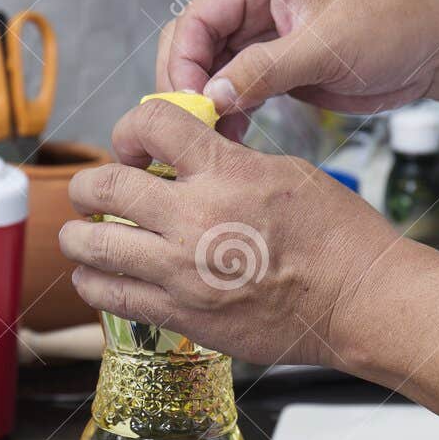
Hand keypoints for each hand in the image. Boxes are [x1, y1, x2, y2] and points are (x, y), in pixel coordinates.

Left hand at [61, 98, 401, 368]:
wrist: (359, 301)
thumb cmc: (338, 237)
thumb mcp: (286, 172)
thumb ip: (228, 163)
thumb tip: (186, 161)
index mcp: (225, 172)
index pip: (150, 124)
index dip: (131, 128)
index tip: (134, 144)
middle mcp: (195, 219)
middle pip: (104, 186)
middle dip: (87, 184)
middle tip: (89, 191)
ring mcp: (183, 272)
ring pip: (94, 245)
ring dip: (78, 237)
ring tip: (80, 236)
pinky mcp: (183, 315)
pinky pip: (113, 297)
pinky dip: (94, 283)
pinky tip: (95, 278)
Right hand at [157, 0, 438, 138]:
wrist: (435, 49)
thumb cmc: (393, 26)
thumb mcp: (327, 47)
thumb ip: (265, 70)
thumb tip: (212, 97)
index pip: (198, 16)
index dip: (186, 63)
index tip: (190, 105)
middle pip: (194, 42)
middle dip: (188, 84)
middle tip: (192, 128)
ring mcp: (262, 33)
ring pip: (210, 69)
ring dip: (207, 104)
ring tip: (212, 141)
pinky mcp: (275, 64)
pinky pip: (234, 88)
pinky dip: (228, 113)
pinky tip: (231, 139)